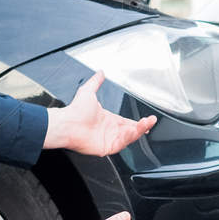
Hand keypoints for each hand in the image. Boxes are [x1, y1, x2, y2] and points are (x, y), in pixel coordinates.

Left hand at [43, 71, 157, 155]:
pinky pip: (121, 144)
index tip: (148, 118)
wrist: (67, 123)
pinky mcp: (106, 147)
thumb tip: (100, 72)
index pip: (127, 122)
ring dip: (138, 131)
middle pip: (131, 130)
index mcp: (108, 120)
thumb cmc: (75, 110)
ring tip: (145, 124)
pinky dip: (128, 137)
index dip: (138, 121)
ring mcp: (109, 139)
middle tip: (151, 121)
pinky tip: (132, 130)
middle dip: (143, 126)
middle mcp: (110, 130)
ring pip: (129, 137)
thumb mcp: (88, 91)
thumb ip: (96, 81)